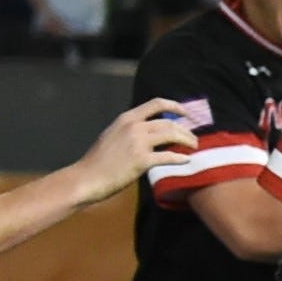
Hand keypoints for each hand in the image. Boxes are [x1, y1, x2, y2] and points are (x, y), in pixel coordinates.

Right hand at [82, 99, 196, 197]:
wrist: (87, 177)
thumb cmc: (98, 160)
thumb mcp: (112, 135)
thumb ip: (129, 129)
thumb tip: (148, 130)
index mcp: (126, 118)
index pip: (156, 103)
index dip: (175, 106)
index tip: (186, 113)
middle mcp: (133, 126)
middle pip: (169, 122)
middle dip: (186, 130)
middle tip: (194, 139)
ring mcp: (138, 143)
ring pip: (172, 135)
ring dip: (187, 140)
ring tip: (194, 147)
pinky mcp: (141, 161)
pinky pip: (168, 157)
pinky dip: (180, 158)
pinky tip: (187, 160)